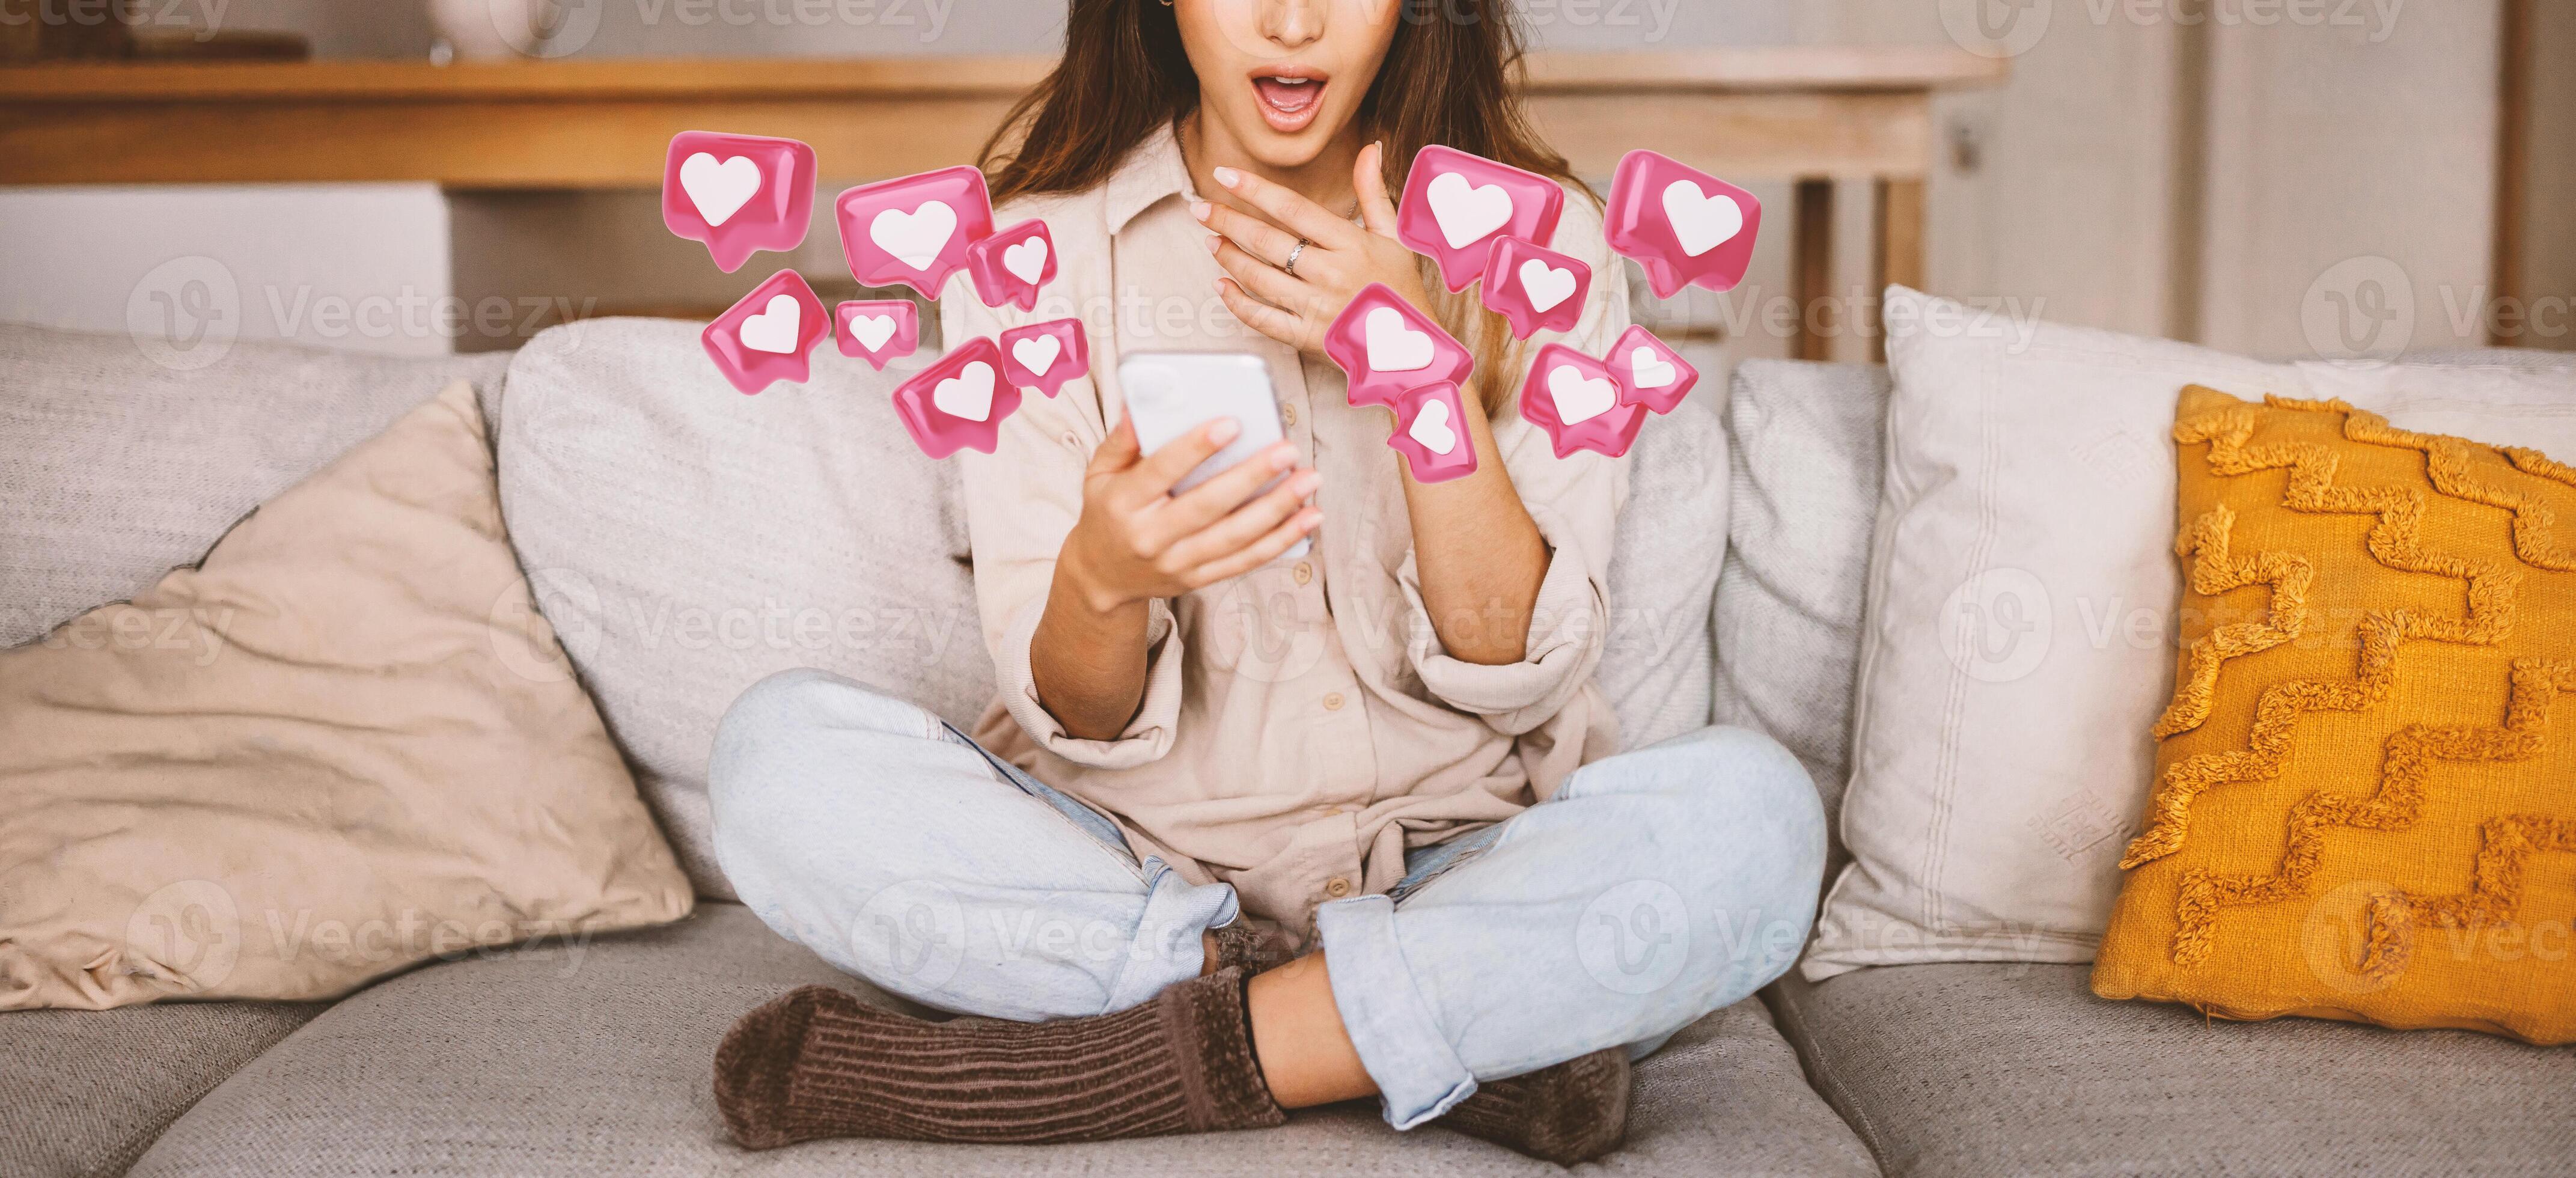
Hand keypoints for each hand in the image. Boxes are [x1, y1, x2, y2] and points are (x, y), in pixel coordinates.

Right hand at [1058, 416, 1322, 614]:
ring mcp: (1177, 562)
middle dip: (1251, 477)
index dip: (1196, 448)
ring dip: (1277, 509)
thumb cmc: (1107, 511)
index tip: (1232, 423)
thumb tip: (1140, 401)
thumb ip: (1121, 440)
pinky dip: (1281, 540)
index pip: (1162, 471)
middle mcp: (1150, 536)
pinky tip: (1308, 517)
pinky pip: (1245, 560)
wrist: (1102, 576)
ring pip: (1234, 537)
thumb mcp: (1099, 474)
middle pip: (1207, 505)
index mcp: (1123, 503)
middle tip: (1286, 450)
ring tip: (1308, 480)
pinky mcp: (1198, 578)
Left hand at [1197, 141, 1428, 354]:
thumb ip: (1374, 192)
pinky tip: (1222, 285)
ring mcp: (1317, 308)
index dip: (1255, 190)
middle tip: (1201, 208)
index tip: (1225, 175)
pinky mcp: (1306, 337)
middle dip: (1228, 221)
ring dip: (1228, 257)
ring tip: (1212, 241)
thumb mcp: (1395, 236)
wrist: (1413, 349)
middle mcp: (1331, 274)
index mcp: (1351, 244)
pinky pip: (1261, 318)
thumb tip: (1369, 149)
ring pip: (1258, 278)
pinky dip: (1237, 302)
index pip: (1293, 208)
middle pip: (1267, 241)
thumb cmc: (1401, 289)